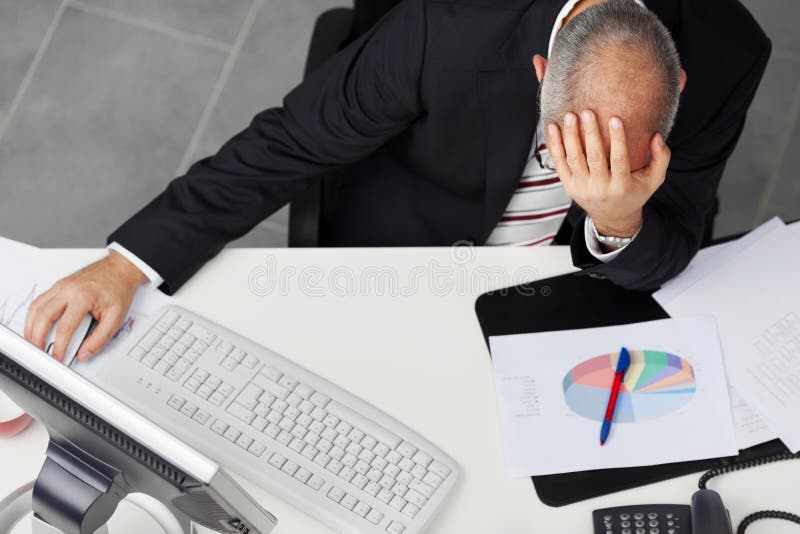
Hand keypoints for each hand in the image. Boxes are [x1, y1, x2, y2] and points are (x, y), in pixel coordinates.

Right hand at [24, 250, 147, 361]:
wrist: (120, 269)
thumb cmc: (118, 289)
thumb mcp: (116, 318)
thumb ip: (100, 339)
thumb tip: (84, 354)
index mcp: (83, 297)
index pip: (65, 327)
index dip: (59, 346)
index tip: (58, 357)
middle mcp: (68, 289)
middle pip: (43, 316)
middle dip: (37, 337)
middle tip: (40, 352)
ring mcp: (61, 285)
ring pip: (36, 307)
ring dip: (31, 327)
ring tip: (35, 342)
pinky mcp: (58, 285)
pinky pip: (39, 301)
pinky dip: (34, 316)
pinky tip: (36, 326)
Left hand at [546, 110, 670, 236]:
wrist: (613, 217)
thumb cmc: (634, 193)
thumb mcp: (654, 180)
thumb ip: (661, 158)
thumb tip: (657, 136)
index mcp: (621, 186)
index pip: (619, 160)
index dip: (617, 139)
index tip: (615, 118)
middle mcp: (600, 188)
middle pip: (594, 157)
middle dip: (590, 133)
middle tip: (588, 112)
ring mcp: (582, 188)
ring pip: (574, 159)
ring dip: (571, 136)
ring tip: (571, 116)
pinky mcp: (569, 185)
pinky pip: (559, 164)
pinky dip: (555, 145)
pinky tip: (553, 128)